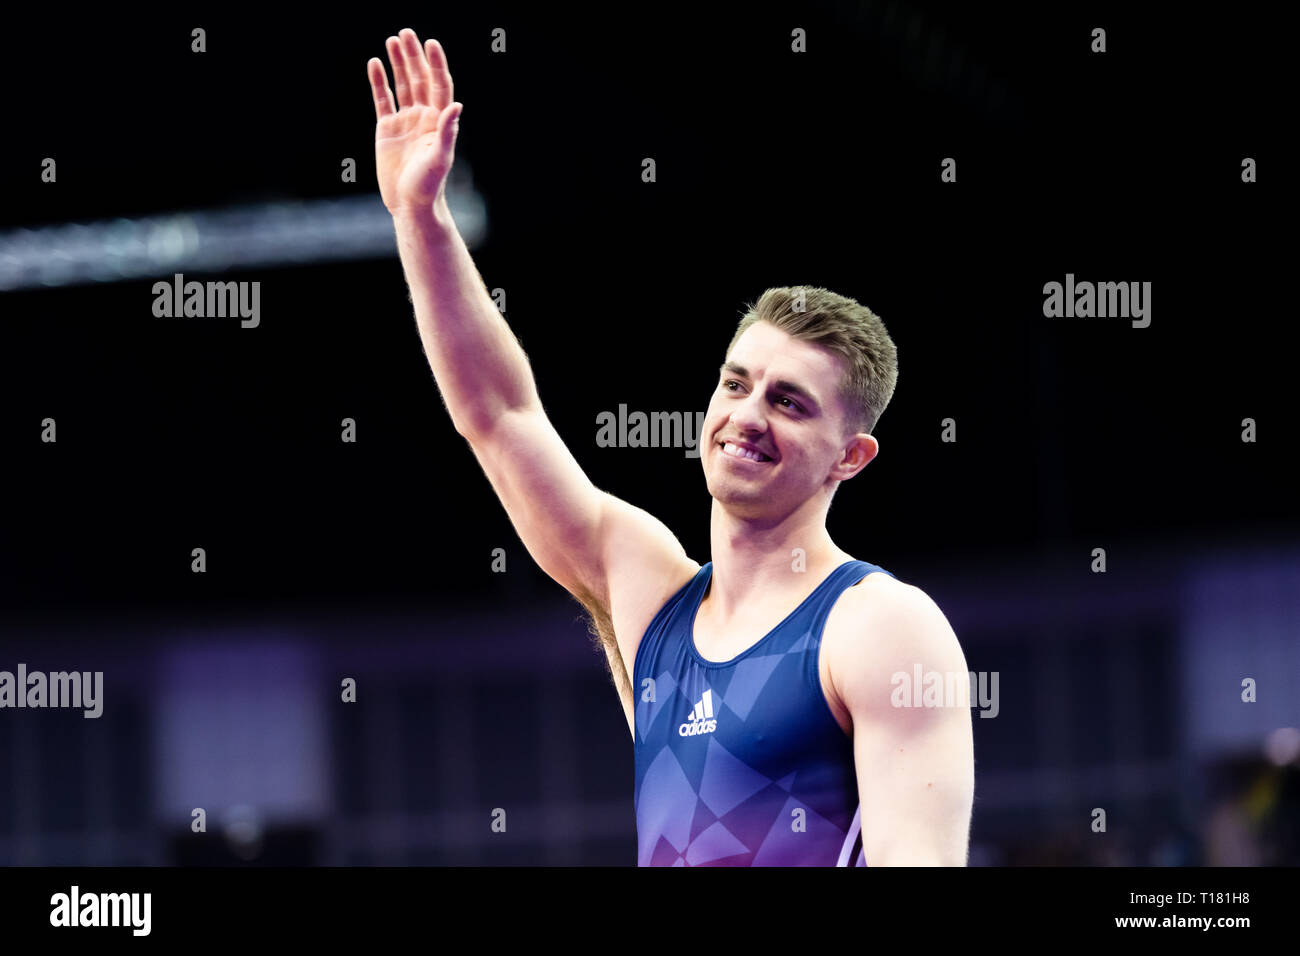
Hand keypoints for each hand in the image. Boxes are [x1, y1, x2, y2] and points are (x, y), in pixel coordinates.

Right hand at [367, 28, 461, 215]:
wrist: (409, 204)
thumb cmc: (428, 185)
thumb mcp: (440, 158)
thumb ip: (447, 130)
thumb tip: (456, 104)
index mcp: (438, 121)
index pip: (439, 85)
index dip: (436, 64)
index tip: (430, 43)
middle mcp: (423, 117)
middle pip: (420, 79)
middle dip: (414, 57)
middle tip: (407, 33)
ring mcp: (405, 121)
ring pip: (402, 85)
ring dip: (398, 63)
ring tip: (392, 40)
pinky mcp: (387, 129)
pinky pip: (382, 100)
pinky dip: (379, 82)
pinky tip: (375, 64)